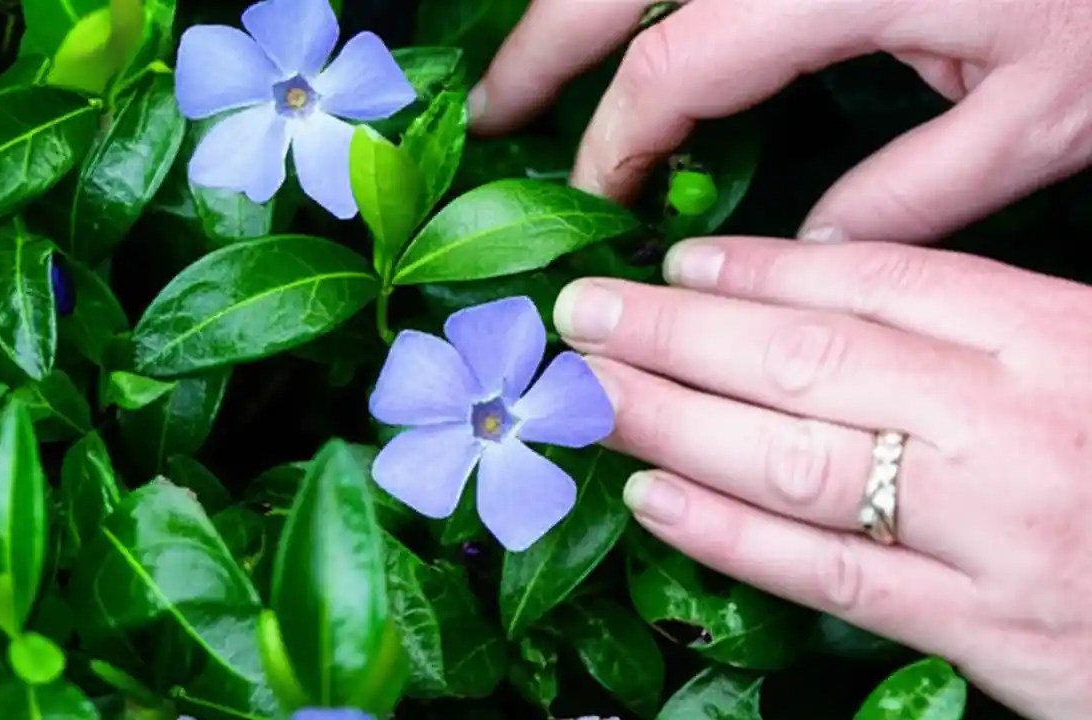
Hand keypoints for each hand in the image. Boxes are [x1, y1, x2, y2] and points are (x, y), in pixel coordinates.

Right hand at [472, 0, 1091, 243]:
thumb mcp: (1048, 112)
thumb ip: (911, 193)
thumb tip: (804, 250)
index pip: (673, 68)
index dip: (615, 139)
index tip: (593, 201)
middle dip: (535, 49)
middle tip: (484, 115)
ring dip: (578, 7)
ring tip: (539, 65)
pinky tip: (637, 28)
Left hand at [552, 239, 1091, 718]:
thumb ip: (980, 326)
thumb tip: (818, 296)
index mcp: (1055, 333)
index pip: (875, 281)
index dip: (756, 270)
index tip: (676, 264)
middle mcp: (1014, 421)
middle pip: (808, 361)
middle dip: (677, 333)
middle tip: (586, 314)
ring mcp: (992, 530)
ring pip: (796, 461)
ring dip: (673, 422)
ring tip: (593, 393)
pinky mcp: (984, 630)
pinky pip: (828, 574)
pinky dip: (727, 536)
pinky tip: (652, 501)